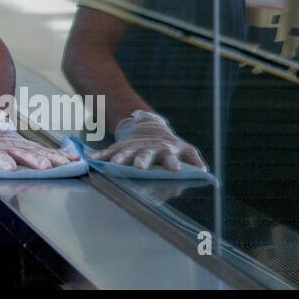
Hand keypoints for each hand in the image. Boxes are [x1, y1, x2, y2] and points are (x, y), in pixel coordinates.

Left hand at [0, 109, 79, 184]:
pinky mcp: (33, 148)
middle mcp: (10, 147)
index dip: (4, 160)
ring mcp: (23, 147)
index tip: (11, 168)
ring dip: (54, 159)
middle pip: (24, 154)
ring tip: (66, 165)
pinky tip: (75, 161)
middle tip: (45, 168)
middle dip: (35, 161)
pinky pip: (49, 152)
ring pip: (40, 153)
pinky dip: (63, 156)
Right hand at [90, 109, 206, 171]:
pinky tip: (92, 158)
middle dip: (142, 161)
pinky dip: (101, 155)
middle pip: (145, 155)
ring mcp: (133, 147)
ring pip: (125, 153)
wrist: (147, 126)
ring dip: (120, 159)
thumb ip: (194, 159)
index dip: (173, 163)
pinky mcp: (120, 147)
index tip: (176, 170)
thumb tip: (205, 173)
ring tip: (113, 165)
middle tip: (139, 168)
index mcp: (166, 150)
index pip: (171, 157)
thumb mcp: (184, 148)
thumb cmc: (169, 144)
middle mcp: (148, 148)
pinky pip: (109, 152)